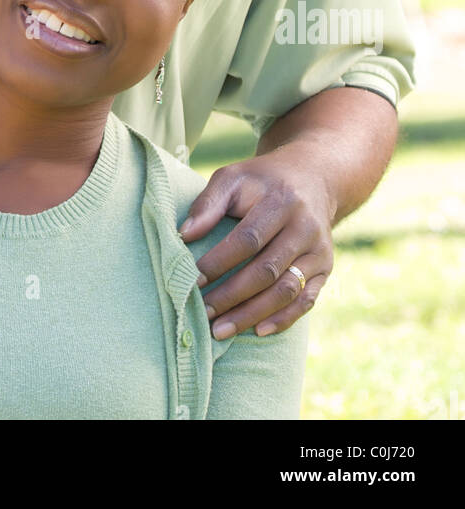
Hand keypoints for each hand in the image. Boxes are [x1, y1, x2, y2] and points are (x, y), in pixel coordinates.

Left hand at [179, 151, 334, 336]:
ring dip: (252, 314)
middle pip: (266, 270)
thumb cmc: (262, 181)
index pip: (248, 238)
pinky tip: (258, 330)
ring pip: (285, 291)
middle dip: (232, 296)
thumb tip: (184, 235)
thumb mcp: (234, 177)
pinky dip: (283, 319)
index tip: (193, 279)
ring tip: (221, 330)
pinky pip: (306, 300)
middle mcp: (304, 227)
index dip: (220, 262)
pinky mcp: (325, 268)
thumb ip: (208, 203)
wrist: (314, 178)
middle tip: (203, 313)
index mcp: (281, 201)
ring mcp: (319, 251)